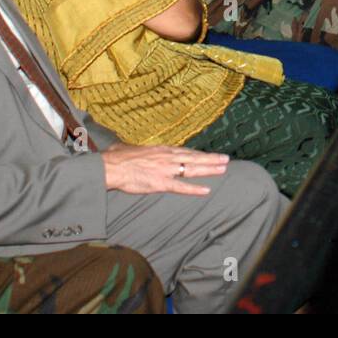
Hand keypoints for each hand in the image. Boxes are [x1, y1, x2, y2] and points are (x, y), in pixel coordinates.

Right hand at [102, 143, 229, 195]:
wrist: (111, 166)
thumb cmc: (116, 157)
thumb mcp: (128, 148)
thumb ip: (134, 149)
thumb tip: (126, 147)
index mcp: (161, 150)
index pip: (185, 151)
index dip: (198, 154)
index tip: (209, 155)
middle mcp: (168, 158)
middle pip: (194, 158)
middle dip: (211, 159)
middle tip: (226, 159)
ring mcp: (166, 170)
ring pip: (192, 169)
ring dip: (209, 169)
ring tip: (223, 169)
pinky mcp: (161, 183)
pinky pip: (181, 187)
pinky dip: (195, 189)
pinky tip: (206, 190)